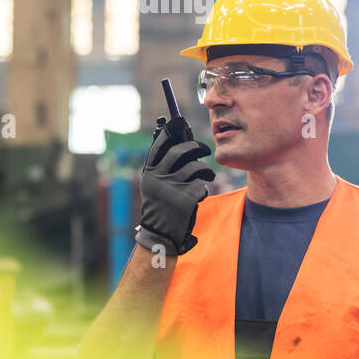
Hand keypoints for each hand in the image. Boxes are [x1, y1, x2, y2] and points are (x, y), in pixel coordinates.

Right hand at [135, 128, 214, 256]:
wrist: (160, 236)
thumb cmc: (160, 208)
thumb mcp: (154, 187)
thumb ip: (162, 169)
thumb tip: (177, 145)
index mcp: (149, 173)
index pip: (158, 147)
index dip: (168, 133)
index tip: (177, 123)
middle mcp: (158, 178)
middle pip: (179, 152)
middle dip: (195, 146)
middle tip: (205, 148)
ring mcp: (171, 188)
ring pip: (195, 167)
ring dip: (205, 169)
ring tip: (208, 174)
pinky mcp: (185, 200)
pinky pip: (201, 185)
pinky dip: (203, 188)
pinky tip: (200, 195)